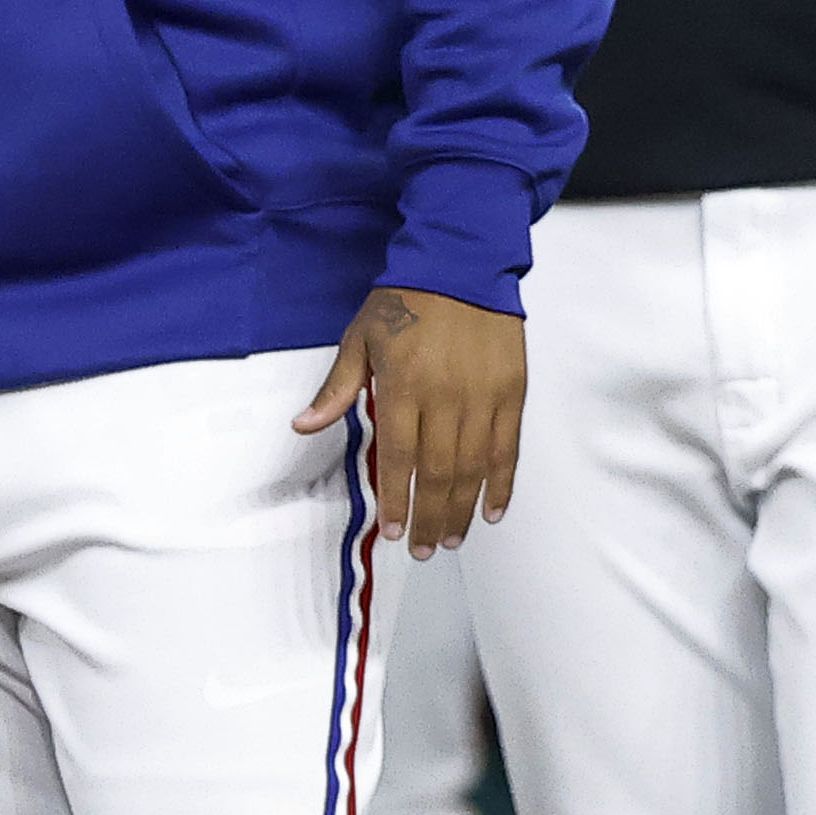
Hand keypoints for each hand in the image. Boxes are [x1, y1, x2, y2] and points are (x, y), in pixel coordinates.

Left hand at [296, 284, 521, 552]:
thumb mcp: (360, 338)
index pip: (398, 457)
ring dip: (461, 511)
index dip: (395, 499)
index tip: (390, 530)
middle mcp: (446, 398)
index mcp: (404, 386)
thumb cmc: (405, 301)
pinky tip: (492, 512)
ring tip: (449, 541)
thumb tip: (303, 425)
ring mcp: (483, 397)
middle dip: (428, 518)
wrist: (462, 266)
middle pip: (438, 472)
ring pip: (473, 469)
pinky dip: (502, 485)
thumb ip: (336, 388)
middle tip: (420, 549)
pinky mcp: (512, 393)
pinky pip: (507, 450)